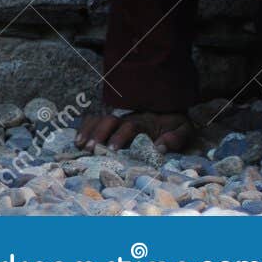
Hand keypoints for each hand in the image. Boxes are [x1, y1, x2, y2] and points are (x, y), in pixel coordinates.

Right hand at [75, 109, 193, 152]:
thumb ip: (176, 137)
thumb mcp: (184, 130)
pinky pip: (95, 120)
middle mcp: (129, 118)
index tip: (114, 149)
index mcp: (146, 121)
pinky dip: (84, 127)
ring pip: (100, 119)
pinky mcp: (112, 124)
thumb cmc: (175, 125)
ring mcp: (119, 119)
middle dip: (100, 133)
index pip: (131, 126)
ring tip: (80, 145)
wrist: (171, 112)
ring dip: (89, 131)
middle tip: (92, 149)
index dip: (121, 136)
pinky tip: (77, 140)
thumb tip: (160, 146)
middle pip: (111, 120)